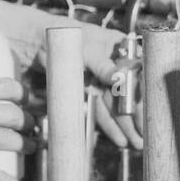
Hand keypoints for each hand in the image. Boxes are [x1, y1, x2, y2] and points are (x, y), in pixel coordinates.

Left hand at [36, 19, 133, 149]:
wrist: (30, 40)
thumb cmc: (59, 36)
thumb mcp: (83, 49)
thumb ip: (102, 65)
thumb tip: (120, 79)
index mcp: (117, 48)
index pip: (136, 74)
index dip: (142, 96)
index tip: (149, 113)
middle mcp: (111, 65)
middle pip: (127, 95)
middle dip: (136, 117)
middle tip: (144, 137)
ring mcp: (98, 80)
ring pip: (115, 106)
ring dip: (125, 126)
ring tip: (135, 143)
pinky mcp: (85, 92)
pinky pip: (99, 110)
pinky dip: (109, 125)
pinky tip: (119, 138)